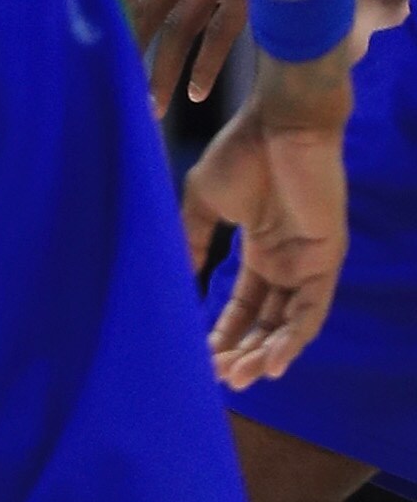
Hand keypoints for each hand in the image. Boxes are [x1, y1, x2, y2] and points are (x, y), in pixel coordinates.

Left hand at [124, 0, 248, 116]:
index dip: (116, 1)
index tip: (102, 32)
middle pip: (149, 3)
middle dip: (132, 43)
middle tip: (118, 81)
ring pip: (180, 26)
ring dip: (163, 68)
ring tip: (154, 106)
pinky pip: (220, 32)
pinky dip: (206, 65)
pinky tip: (195, 93)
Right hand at [187, 54, 349, 383]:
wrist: (279, 123)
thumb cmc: (242, 152)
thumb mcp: (205, 200)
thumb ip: (193, 239)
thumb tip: (174, 277)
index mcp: (261, 250)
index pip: (245, 305)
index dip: (226, 331)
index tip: (201, 356)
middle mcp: (287, 264)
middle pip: (267, 323)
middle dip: (243, 352)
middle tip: (219, 377)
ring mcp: (308, 265)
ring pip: (288, 326)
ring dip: (266, 354)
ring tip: (239, 376)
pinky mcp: (326, 262)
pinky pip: (311, 313)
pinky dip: (292, 341)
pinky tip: (273, 363)